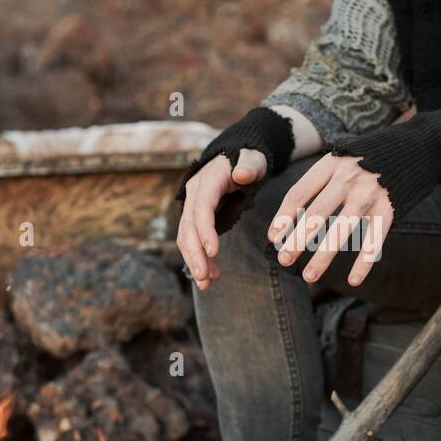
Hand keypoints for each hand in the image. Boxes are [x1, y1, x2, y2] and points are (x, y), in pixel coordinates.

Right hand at [176, 149, 266, 289]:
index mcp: (207, 181)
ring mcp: (192, 206)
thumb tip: (241, 174)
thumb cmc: (249, 159)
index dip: (205, 230)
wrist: (237, 157)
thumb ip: (249, 165)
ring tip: (206, 284)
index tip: (214, 252)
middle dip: (195, 254)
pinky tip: (211, 274)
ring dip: (194, 261)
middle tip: (204, 279)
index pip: (201, 208)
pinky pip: (192, 239)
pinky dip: (199, 257)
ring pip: (186, 237)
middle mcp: (194, 194)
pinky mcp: (196, 217)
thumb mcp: (254, 158)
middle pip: (188, 227)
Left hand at [267, 153, 393, 286]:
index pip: (299, 194)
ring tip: (309, 276)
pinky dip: (365, 262)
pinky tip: (354, 280)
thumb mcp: (339, 160)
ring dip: (323, 256)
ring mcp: (370, 194)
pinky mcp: (389, 209)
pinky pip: (374, 240)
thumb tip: (289, 218)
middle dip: (297, 240)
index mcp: (330, 165)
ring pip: (342, 230)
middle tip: (284, 260)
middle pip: (316, 214)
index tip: (274, 238)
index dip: (284, 217)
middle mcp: (348, 179)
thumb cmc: (366, 160)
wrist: (411, 148)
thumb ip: (318, 183)